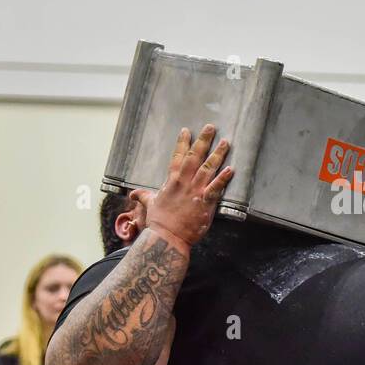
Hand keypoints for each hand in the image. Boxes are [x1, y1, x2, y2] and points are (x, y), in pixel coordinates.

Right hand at [143, 124, 234, 248]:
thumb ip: (143, 196)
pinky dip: (223, 178)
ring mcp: (195, 192)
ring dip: (217, 154)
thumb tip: (132, 194)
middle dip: (203, 141)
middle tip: (211, 127)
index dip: (182, 142)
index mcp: (172, 181)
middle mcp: (184, 183)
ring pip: (208, 168)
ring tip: (225, 142)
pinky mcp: (205, 203)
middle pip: (194, 157)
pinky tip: (231, 169)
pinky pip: (216, 188)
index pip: (177, 157)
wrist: (166, 237)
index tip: (187, 130)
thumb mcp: (149, 205)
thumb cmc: (158, 222)